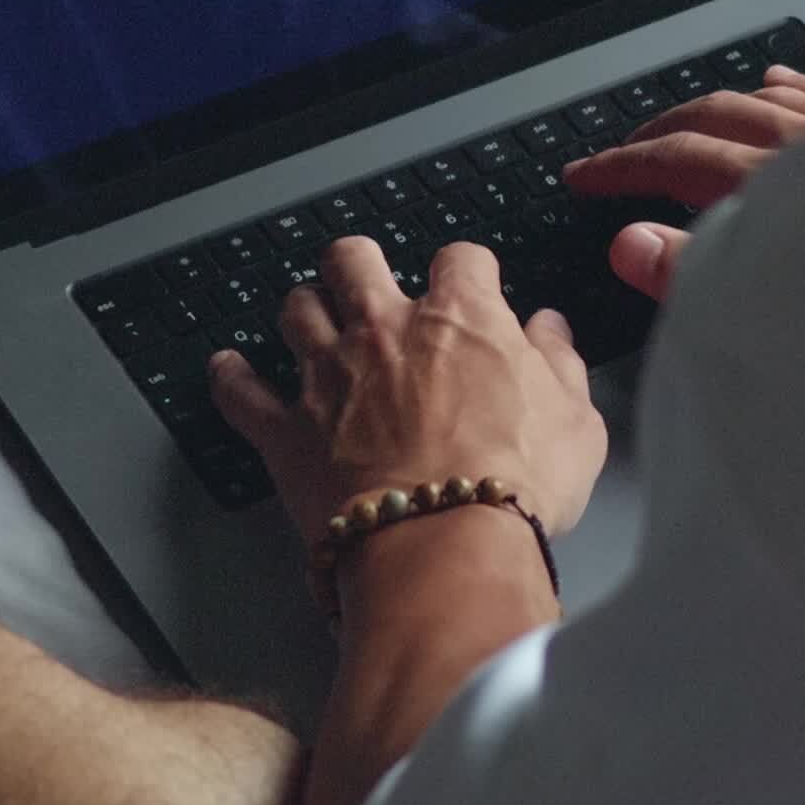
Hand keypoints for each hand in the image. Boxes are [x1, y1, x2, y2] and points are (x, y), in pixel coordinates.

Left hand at [208, 237, 607, 546]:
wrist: (444, 546)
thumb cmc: (515, 486)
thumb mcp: (577, 422)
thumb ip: (560, 364)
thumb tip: (549, 329)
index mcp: (461, 319)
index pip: (460, 259)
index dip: (467, 270)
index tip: (470, 284)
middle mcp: (386, 330)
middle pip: (354, 260)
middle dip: (358, 262)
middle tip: (366, 276)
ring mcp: (328, 376)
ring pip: (297, 309)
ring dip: (303, 308)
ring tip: (310, 316)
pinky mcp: (287, 430)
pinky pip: (241, 392)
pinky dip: (231, 378)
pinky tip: (227, 368)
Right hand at [559, 65, 804, 298]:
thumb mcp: (774, 301)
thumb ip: (695, 272)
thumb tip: (630, 244)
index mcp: (771, 182)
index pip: (674, 160)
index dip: (620, 168)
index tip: (583, 178)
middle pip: (717, 115)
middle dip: (659, 131)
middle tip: (622, 152)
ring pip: (772, 97)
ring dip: (720, 106)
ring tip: (687, 120)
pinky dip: (789, 86)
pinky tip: (780, 81)